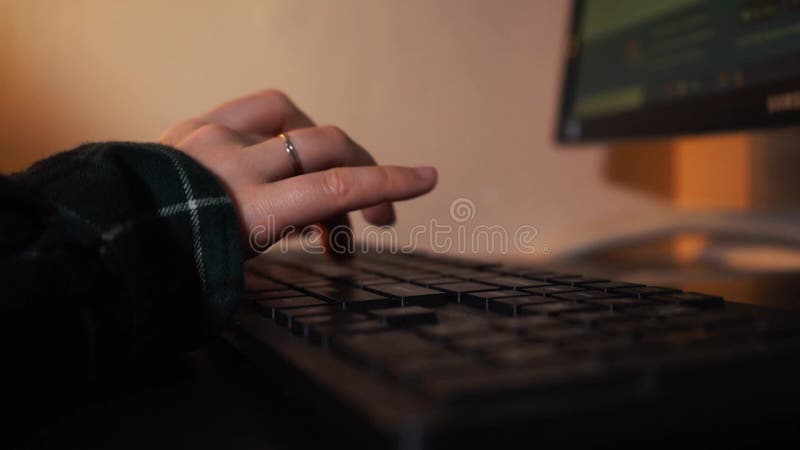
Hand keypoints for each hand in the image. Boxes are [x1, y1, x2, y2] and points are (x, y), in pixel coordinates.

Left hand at [159, 90, 436, 255]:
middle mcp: (234, 166)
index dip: (388, 183)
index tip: (427, 178)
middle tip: (375, 220)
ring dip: (320, 148)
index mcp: (246, 213)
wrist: (105, 240)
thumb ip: (284, 238)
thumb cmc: (171, 268)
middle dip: (364, 174)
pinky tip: (282, 154)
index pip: (335, 189)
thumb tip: (317, 225)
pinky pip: (256, 110)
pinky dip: (282, 129)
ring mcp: (212, 139)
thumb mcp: (236, 268)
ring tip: (319, 182)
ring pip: (294, 118)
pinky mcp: (195, 125)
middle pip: (325, 147)